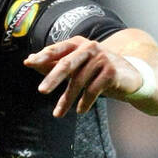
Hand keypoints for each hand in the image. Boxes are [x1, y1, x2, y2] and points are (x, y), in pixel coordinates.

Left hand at [24, 36, 145, 116]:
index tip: (28, 63)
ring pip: (79, 81)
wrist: (129, 76)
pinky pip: (93, 90)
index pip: (57, 49)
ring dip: (67, 100)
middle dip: (53, 78)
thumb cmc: (96, 71)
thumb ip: (54, 63)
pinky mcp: (111, 72)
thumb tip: (28, 61)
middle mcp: (89, 47)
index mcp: (78, 43)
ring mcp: (101, 58)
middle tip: (41, 91)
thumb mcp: (76, 66)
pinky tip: (80, 110)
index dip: (42, 56)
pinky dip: (84, 102)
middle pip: (67, 64)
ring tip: (58, 114)